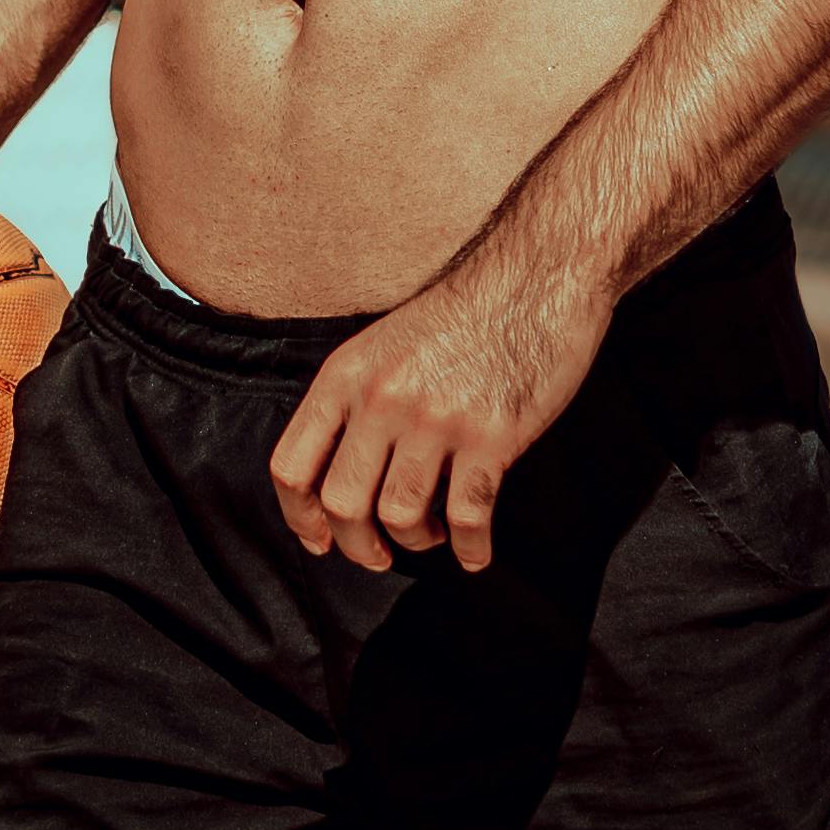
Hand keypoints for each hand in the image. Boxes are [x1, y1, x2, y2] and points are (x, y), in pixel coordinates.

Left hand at [267, 251, 607, 578]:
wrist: (537, 274)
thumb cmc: (463, 312)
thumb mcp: (384, 344)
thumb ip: (356, 400)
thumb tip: (338, 473)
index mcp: (346, 375)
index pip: (293, 466)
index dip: (301, 517)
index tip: (320, 538)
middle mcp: (382, 399)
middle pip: (343, 503)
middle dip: (358, 545)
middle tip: (378, 555)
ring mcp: (436, 419)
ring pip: (400, 516)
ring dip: (414, 541)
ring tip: (430, 534)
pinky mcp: (492, 435)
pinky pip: (468, 516)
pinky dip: (470, 548)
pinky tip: (475, 552)